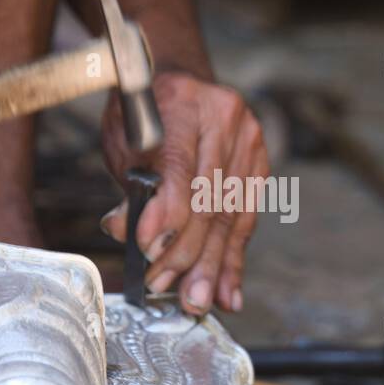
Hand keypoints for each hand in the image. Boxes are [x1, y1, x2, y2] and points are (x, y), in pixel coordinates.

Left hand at [100, 72, 267, 315]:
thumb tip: (123, 230)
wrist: (177, 84)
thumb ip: (129, 186)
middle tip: (171, 292)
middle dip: (188, 253)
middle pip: (209, 199)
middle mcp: (224, 117)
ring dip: (212, 265)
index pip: (179, 168)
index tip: (148, 251)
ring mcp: (249, 139)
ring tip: (198, 300)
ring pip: (230, 215)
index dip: (166, 215)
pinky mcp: (260, 163)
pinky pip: (246, 218)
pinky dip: (233, 258)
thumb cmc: (144, 118)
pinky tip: (227, 290)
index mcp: (183, 102)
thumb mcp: (123, 143)